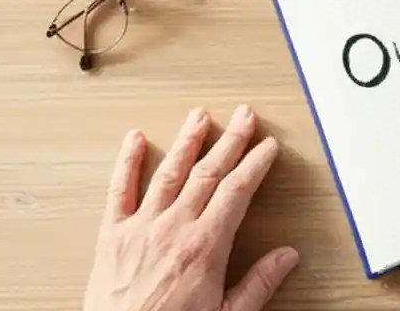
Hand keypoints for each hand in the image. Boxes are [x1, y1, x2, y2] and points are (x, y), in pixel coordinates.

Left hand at [83, 106, 297, 310]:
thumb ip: (258, 284)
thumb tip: (287, 257)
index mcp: (205, 247)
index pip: (237, 191)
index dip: (255, 164)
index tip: (267, 146)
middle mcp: (174, 229)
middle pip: (208, 173)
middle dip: (230, 141)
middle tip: (244, 116)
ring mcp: (140, 229)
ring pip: (169, 173)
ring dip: (188, 141)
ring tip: (200, 116)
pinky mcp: (112, 237)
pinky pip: (119, 191)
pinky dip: (127, 163)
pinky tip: (135, 140)